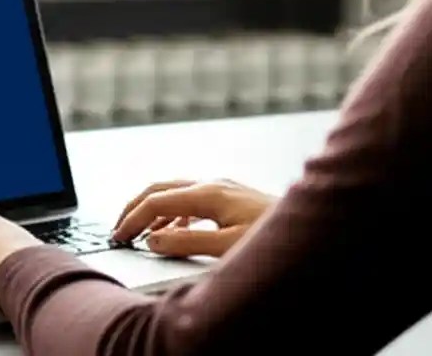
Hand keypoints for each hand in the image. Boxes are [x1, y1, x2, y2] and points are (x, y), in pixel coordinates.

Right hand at [112, 179, 276, 257]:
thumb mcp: (227, 246)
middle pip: (159, 189)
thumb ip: (187, 243)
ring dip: (152, 210)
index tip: (118, 237)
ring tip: (137, 232)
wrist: (313, 229)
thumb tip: (152, 241)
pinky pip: (189, 201)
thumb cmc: (274, 238)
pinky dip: (171, 214)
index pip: (156, 202)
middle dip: (134, 207)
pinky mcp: (229, 197)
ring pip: (173, 192)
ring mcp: (221, 188)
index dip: (132, 220)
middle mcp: (212, 184)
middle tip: (117, 229)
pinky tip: (170, 232)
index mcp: (208, 193)